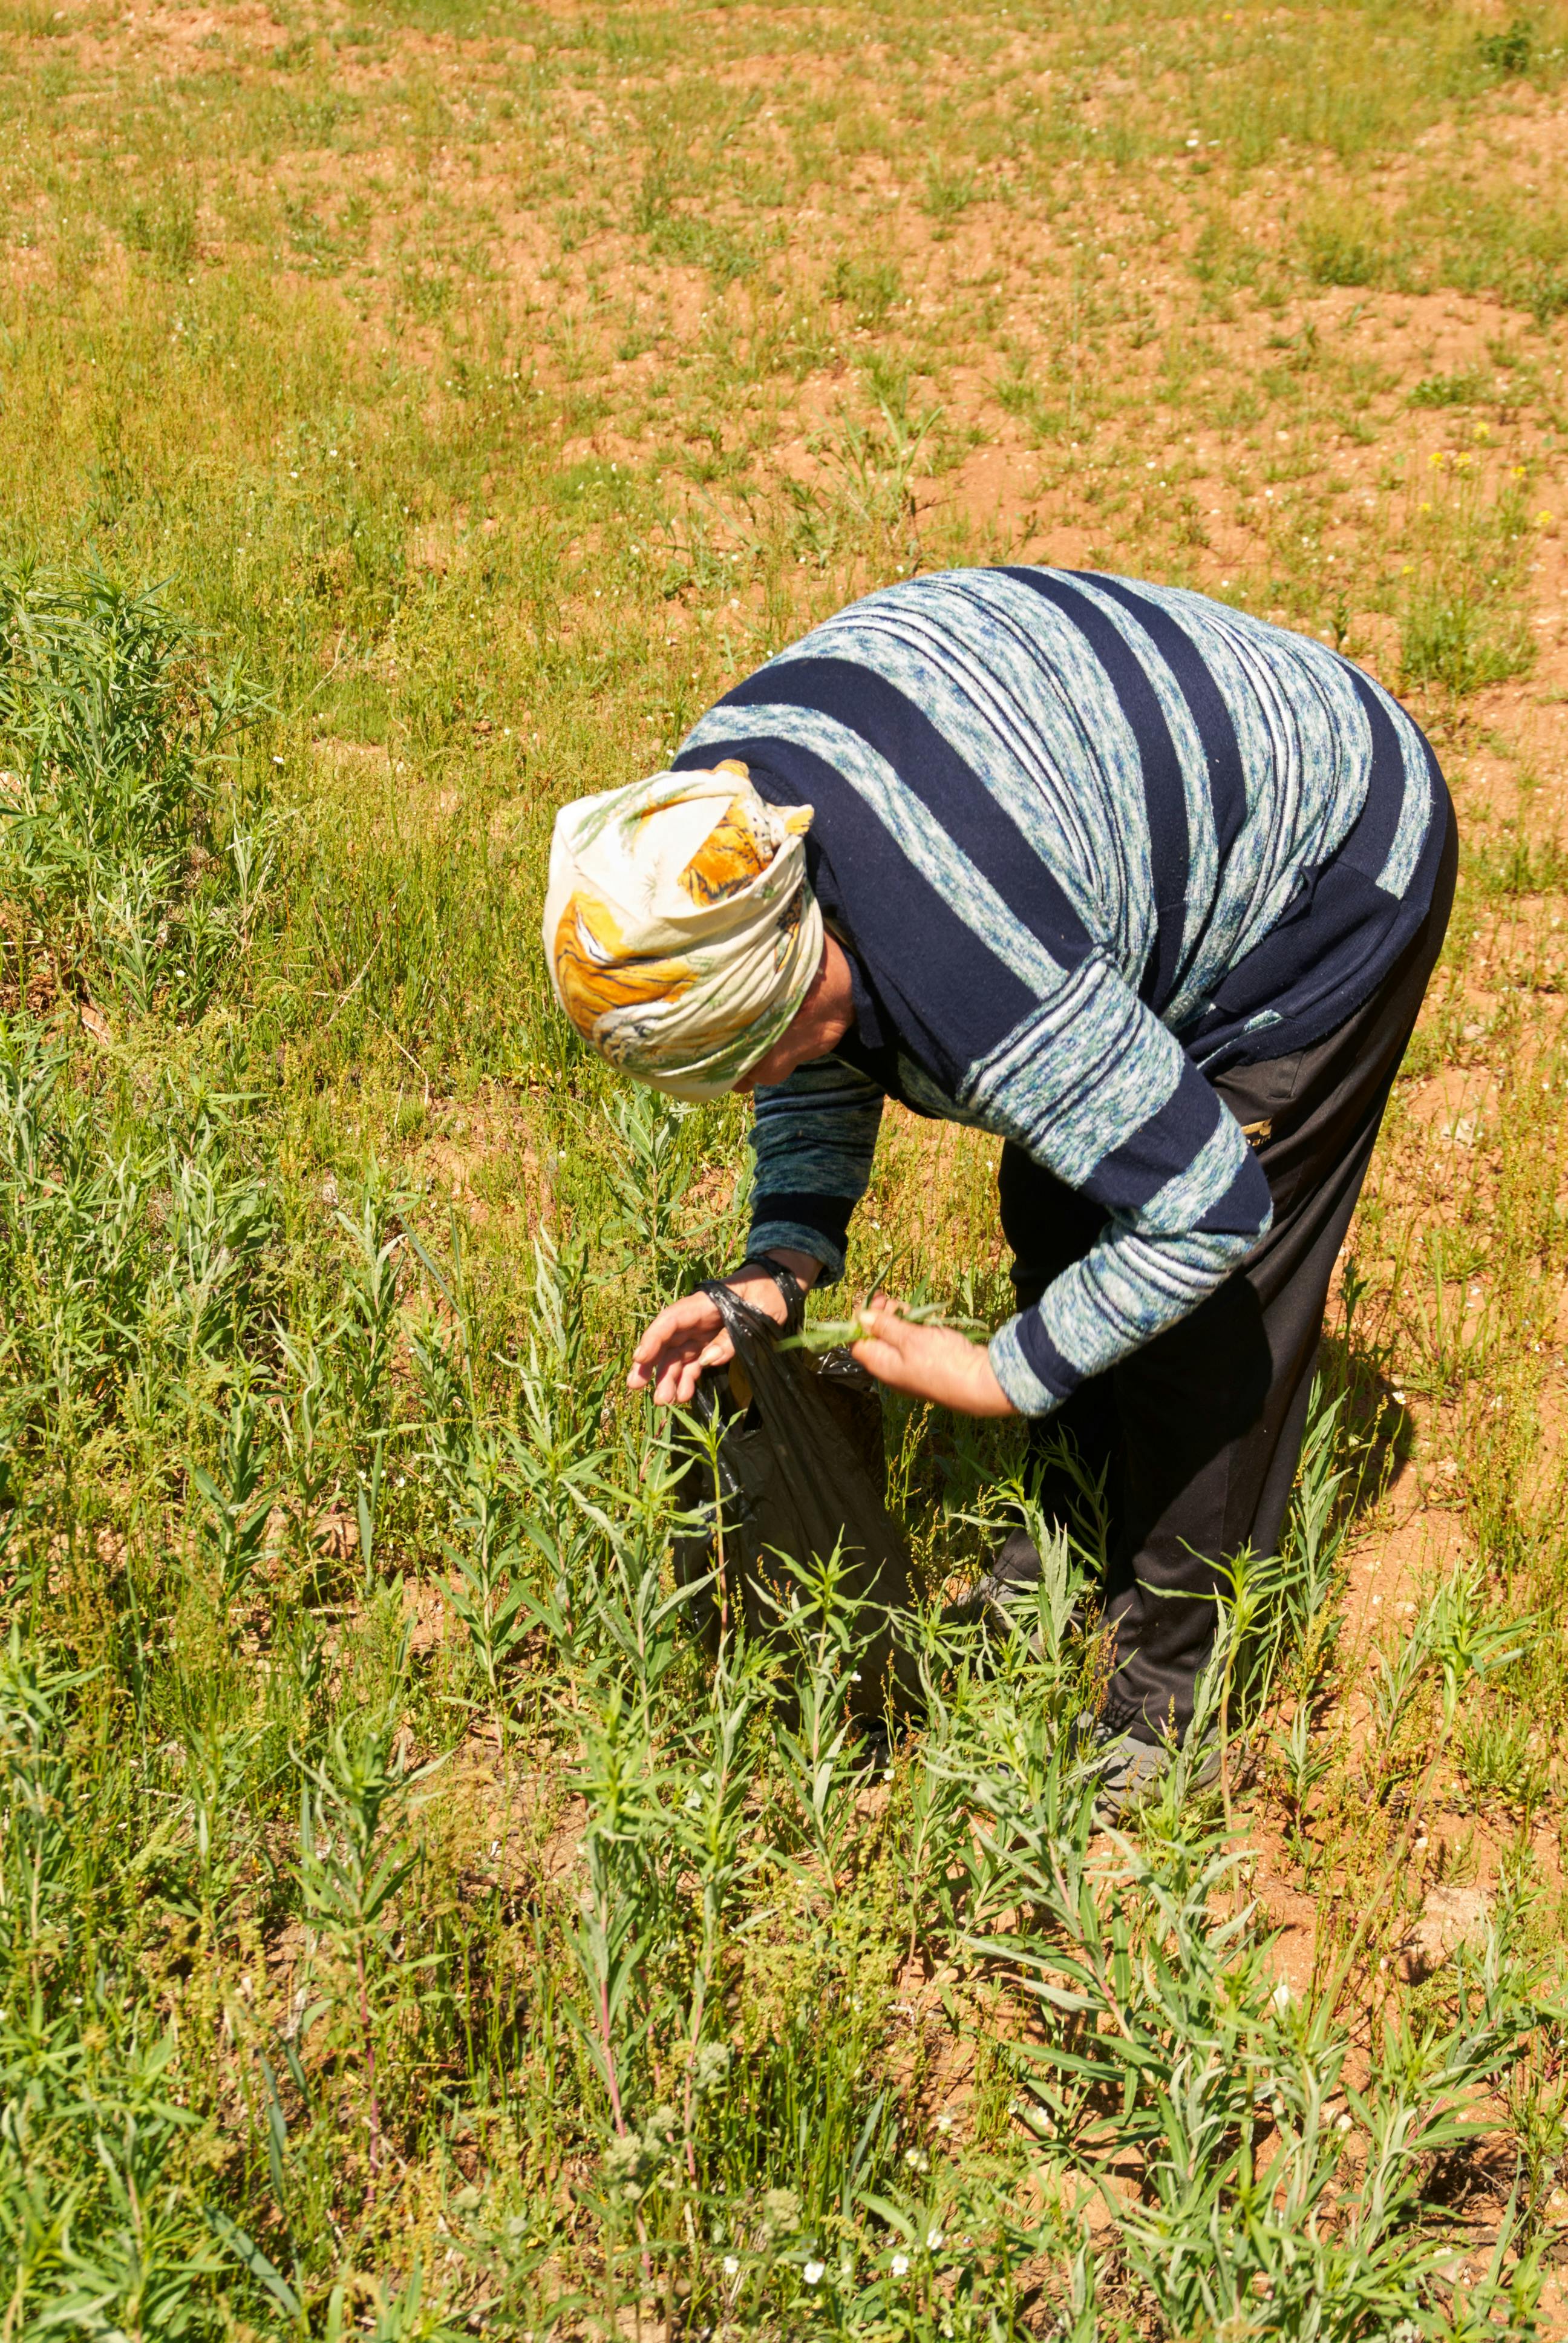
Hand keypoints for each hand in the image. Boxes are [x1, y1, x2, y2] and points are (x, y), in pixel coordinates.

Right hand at [628, 1250, 820, 1406]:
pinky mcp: (709, 1344)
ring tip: (664, 1401)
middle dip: (649, 1364)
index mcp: (703, 1304)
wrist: (779, 1284)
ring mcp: (700, 1333)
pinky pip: (692, 1363)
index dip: (653, 1339)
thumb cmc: (769, 1291)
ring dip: (667, 1377)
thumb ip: (732, 1336)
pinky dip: (686, 1379)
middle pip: (666, 1341)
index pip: (670, 1320)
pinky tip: (683, 1395)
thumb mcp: (759, 1310)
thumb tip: (706, 1360)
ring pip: (676, 1356)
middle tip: (635, 1387)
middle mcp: (695, 1319)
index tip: (639, 1359)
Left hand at [850, 1295, 1015, 1417]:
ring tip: (908, 1308)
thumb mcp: (909, 1338)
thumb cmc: (942, 1361)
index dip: (861, 1320)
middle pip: (877, 1338)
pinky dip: (916, 1328)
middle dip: (882, 1316)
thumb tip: (860, 1317)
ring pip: (897, 1338)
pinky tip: (923, 1319)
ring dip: (900, 1320)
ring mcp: (911, 1365)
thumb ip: (884, 1326)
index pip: (858, 1342)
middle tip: (893, 1301)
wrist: (979, 1383)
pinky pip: (914, 1343)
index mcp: (881, 1365)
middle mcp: (892, 1368)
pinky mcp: (928, 1361)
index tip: (874, 1301)